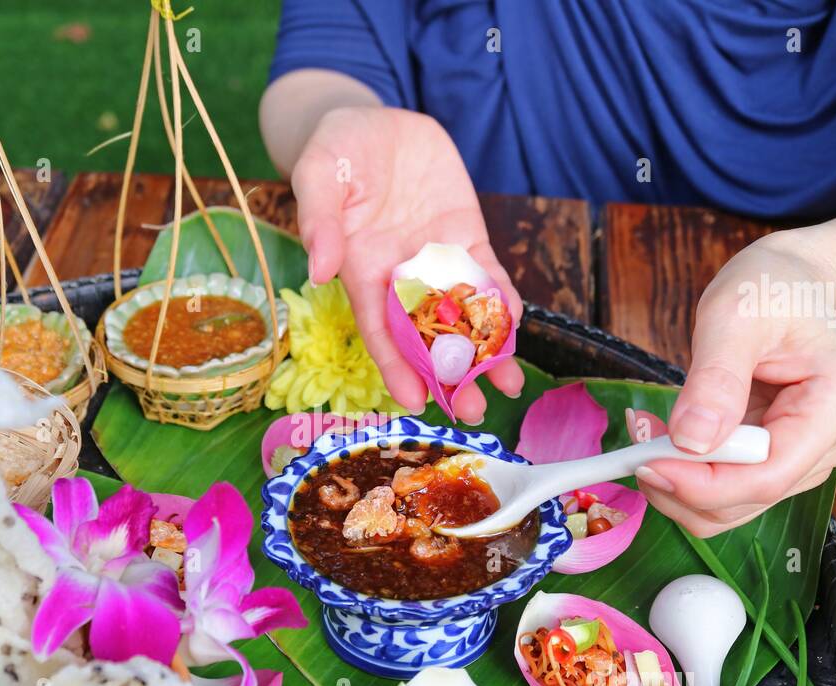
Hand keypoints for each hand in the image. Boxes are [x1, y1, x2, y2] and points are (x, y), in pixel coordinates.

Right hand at [289, 106, 523, 421]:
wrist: (374, 122)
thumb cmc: (336, 150)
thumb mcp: (318, 173)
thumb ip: (319, 219)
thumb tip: (320, 269)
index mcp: (361, 271)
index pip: (380, 330)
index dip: (396, 366)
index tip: (415, 401)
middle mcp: (401, 276)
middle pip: (427, 336)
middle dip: (451, 375)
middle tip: (475, 412)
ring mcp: (437, 259)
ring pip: (464, 314)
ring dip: (487, 351)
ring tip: (510, 385)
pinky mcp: (466, 236)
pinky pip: (487, 274)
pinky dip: (502, 299)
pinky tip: (517, 324)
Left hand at [632, 231, 835, 536]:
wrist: (792, 285)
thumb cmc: (771, 288)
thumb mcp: (734, 315)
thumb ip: (715, 379)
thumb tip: (692, 441)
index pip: (768, 475)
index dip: (702, 484)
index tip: (646, 465)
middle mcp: (835, 440)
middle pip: (749, 499)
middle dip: (683, 484)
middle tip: (634, 446)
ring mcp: (810, 456)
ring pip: (734, 505)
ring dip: (680, 482)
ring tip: (648, 432)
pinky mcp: (782, 461)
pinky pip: (728, 488)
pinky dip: (688, 474)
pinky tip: (667, 438)